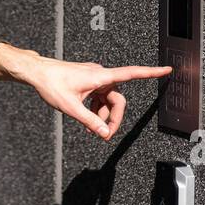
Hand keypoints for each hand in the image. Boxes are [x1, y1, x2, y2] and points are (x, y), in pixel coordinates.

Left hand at [0, 43, 171, 140]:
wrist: (37, 73)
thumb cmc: (52, 84)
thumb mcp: (71, 108)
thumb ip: (89, 121)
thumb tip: (103, 133)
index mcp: (100, 77)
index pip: (132, 73)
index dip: (151, 73)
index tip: (167, 69)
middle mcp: (100, 75)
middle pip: (118, 99)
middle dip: (113, 118)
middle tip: (104, 135)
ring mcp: (94, 78)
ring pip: (108, 100)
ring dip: (102, 115)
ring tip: (89, 128)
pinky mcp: (88, 81)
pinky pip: (99, 97)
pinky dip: (95, 109)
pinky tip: (86, 119)